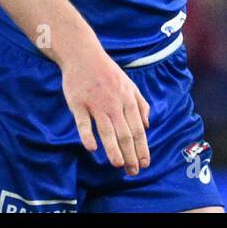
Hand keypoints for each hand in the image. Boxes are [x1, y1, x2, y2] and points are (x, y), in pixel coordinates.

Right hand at [59, 43, 151, 173]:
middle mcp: (114, 103)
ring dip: (113, 149)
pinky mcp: (78, 103)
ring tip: (119, 165)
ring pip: (107, 130)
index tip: (145, 164)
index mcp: (128, 100)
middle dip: (131, 154)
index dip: (142, 147)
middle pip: (125, 133)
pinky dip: (87, 135)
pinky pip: (83, 122)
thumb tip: (147, 125)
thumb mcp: (130, 84)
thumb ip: (140, 104)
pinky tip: (92, 148)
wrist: (84, 55)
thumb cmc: (108, 72)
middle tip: (133, 172)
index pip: (138, 129)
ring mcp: (96, 104)